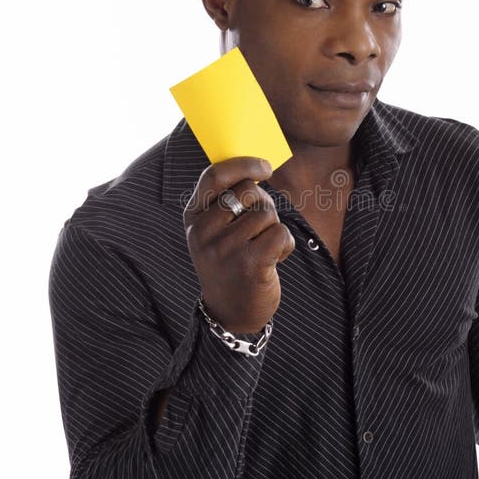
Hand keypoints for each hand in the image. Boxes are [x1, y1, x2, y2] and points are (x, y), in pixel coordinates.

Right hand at [183, 157, 294, 333]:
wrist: (231, 313)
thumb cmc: (230, 262)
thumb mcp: (216, 231)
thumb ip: (226, 201)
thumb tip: (256, 167)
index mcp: (193, 218)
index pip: (215, 176)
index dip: (243, 165)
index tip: (265, 166)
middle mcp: (204, 232)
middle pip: (249, 192)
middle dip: (264, 204)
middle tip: (261, 227)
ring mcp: (225, 249)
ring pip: (267, 213)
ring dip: (274, 228)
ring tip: (263, 249)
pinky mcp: (249, 264)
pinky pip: (280, 233)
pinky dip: (285, 245)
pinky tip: (274, 260)